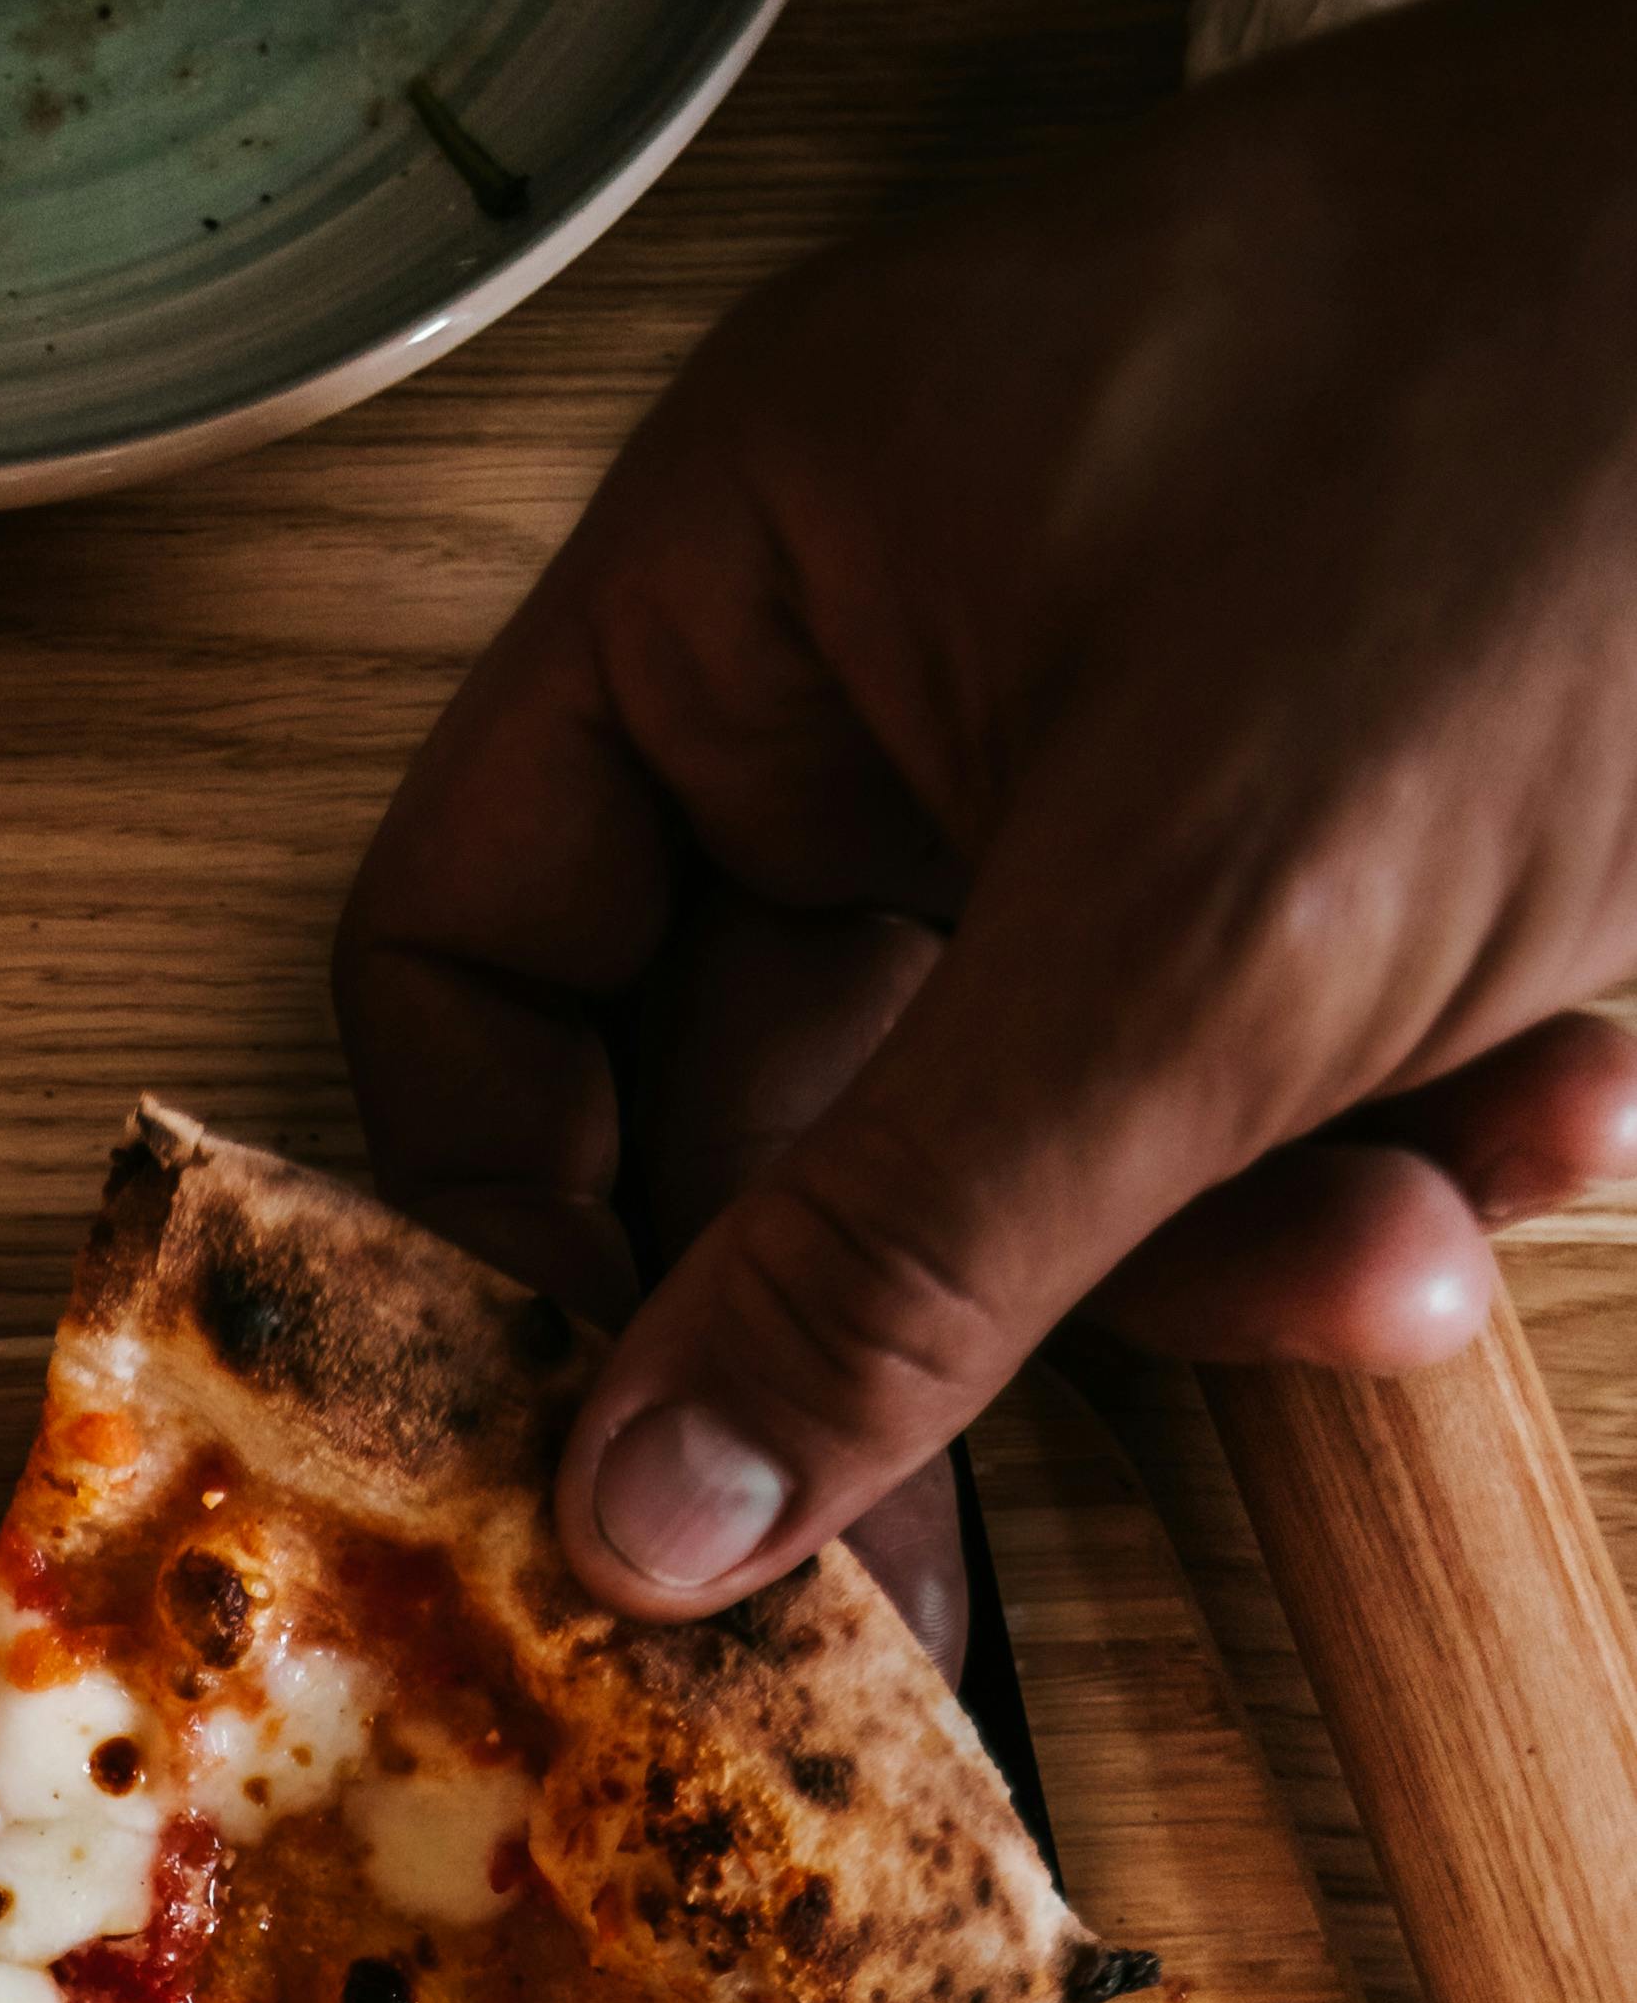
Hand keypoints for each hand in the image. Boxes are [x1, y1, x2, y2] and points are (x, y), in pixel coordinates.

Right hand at [336, 0, 1636, 1627]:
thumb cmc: (1588, 422)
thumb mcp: (1198, 939)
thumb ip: (896, 1255)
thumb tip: (646, 1516)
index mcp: (762, 584)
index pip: (477, 944)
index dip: (511, 1223)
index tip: (614, 1464)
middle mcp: (897, 650)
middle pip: (776, 1098)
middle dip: (963, 1299)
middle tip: (962, 1580)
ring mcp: (1114, 714)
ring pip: (1046, 1118)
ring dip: (1239, 1237)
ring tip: (1421, 1242)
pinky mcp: (1319, 791)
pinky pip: (1252, 1056)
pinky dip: (1397, 1123)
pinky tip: (1562, 1093)